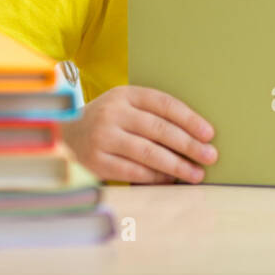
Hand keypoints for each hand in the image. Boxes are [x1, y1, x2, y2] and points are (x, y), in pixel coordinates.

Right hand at [59, 85, 217, 183]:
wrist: (64, 135)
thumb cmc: (108, 121)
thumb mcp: (125, 105)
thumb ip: (153, 113)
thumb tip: (195, 135)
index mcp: (125, 94)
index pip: (164, 104)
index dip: (189, 119)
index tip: (209, 134)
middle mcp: (113, 113)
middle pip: (159, 129)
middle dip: (189, 145)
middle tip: (210, 156)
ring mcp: (103, 137)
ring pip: (148, 152)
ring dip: (176, 165)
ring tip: (196, 173)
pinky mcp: (96, 161)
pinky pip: (133, 171)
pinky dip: (155, 177)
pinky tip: (170, 180)